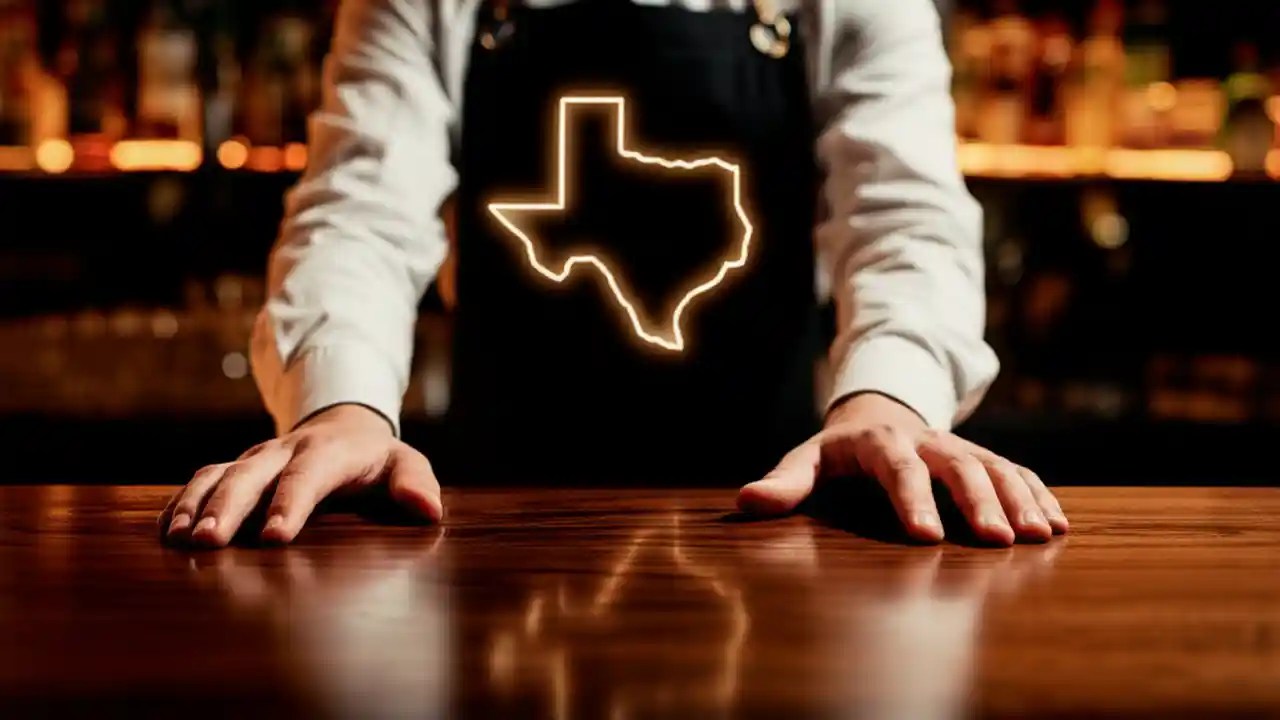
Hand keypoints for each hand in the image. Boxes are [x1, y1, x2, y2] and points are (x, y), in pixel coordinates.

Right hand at [158, 404, 442, 547]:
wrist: (342, 427)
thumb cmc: (375, 461)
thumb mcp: (403, 465)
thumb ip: (415, 483)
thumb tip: (428, 509)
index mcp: (328, 452)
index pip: (307, 477)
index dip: (289, 504)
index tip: (273, 537)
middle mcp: (284, 452)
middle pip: (250, 476)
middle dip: (228, 508)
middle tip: (208, 542)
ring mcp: (254, 459)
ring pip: (216, 475)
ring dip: (196, 506)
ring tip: (181, 540)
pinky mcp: (233, 468)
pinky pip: (200, 479)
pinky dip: (180, 503)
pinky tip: (167, 532)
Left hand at [736, 393, 1067, 544]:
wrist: (879, 414)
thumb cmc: (840, 451)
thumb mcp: (808, 458)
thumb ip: (784, 481)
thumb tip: (747, 502)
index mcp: (881, 443)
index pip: (898, 468)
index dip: (912, 500)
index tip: (925, 537)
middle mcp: (929, 441)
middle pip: (959, 465)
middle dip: (979, 502)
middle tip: (997, 541)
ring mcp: (961, 448)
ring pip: (998, 466)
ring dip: (1020, 500)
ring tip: (1040, 537)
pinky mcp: (984, 458)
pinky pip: (1018, 471)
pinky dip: (1039, 495)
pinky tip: (1058, 525)